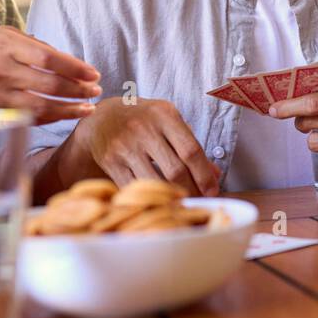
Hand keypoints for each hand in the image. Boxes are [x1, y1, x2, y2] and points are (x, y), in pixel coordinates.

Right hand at [0, 26, 101, 124]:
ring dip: (69, 109)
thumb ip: (30, 43)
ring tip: (88, 109)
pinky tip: (63, 116)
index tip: (94, 74)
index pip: (50, 58)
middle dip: (78, 90)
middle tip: (97, 91)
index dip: (76, 68)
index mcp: (6, 45)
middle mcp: (3, 69)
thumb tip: (62, 58)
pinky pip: (25, 117)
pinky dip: (48, 118)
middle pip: (50, 84)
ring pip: (41, 106)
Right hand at [75, 97, 220, 195]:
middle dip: (192, 190)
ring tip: (182, 202)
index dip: (204, 175)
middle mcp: (144, 128)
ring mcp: (125, 145)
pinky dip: (149, 197)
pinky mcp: (110, 161)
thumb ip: (190, 145)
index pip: (191, 150)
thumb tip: (214, 174)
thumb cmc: (144, 121)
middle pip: (175, 169)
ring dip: (172, 198)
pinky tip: (158, 200)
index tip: (212, 190)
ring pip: (155, 181)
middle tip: (199, 200)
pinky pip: (135, 187)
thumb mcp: (168, 122)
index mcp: (164, 114)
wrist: (102, 118)